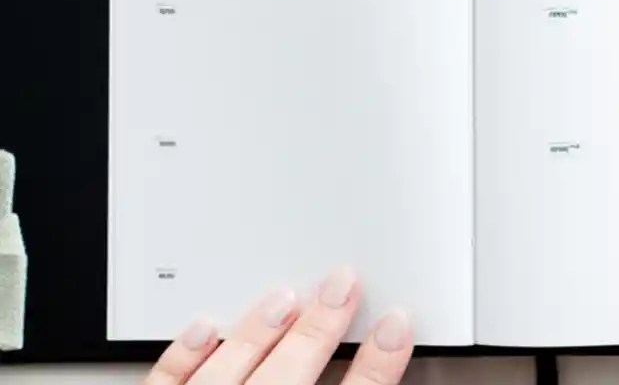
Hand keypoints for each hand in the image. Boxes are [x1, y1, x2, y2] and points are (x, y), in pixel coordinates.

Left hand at [145, 267, 412, 384]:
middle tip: (343, 281)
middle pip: (291, 377)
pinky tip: (202, 327)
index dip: (378, 364)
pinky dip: (183, 357)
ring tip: (282, 295)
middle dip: (320, 328)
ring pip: (229, 375)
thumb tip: (378, 359)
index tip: (398, 326)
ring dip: (257, 333)